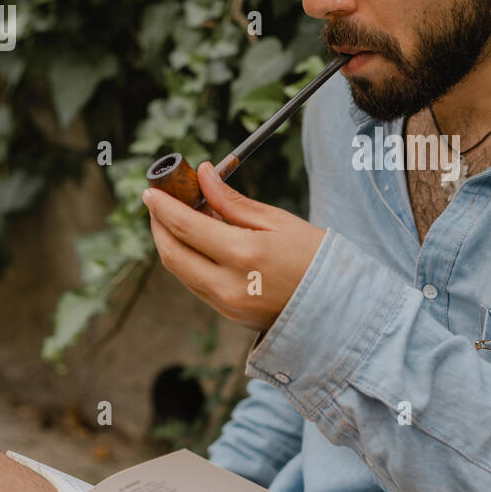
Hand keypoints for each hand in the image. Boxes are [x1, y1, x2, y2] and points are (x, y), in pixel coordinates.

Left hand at [142, 161, 326, 329]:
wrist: (340, 307)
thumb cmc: (316, 257)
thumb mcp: (278, 221)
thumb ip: (233, 202)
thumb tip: (203, 176)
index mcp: (245, 254)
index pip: (186, 227)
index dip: (163, 206)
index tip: (151, 191)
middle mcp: (228, 285)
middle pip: (172, 253)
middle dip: (158, 225)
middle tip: (158, 203)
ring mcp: (226, 305)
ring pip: (180, 271)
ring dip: (171, 243)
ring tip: (179, 218)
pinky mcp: (228, 316)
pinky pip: (196, 284)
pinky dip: (188, 261)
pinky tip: (199, 243)